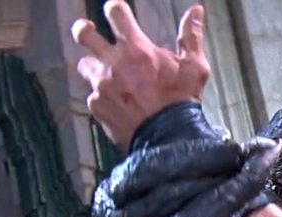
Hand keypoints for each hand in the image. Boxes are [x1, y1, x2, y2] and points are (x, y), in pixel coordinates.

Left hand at [73, 1, 210, 145]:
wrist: (168, 138)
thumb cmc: (182, 101)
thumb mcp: (194, 66)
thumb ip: (191, 35)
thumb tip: (197, 10)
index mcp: (137, 49)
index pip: (116, 13)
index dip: (115, 8)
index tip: (116, 10)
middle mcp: (113, 63)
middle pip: (84, 34)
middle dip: (84, 29)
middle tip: (88, 30)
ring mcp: (102, 84)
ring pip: (86, 65)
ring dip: (94, 67)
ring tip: (107, 75)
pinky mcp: (97, 105)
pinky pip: (94, 95)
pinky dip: (103, 96)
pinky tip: (117, 103)